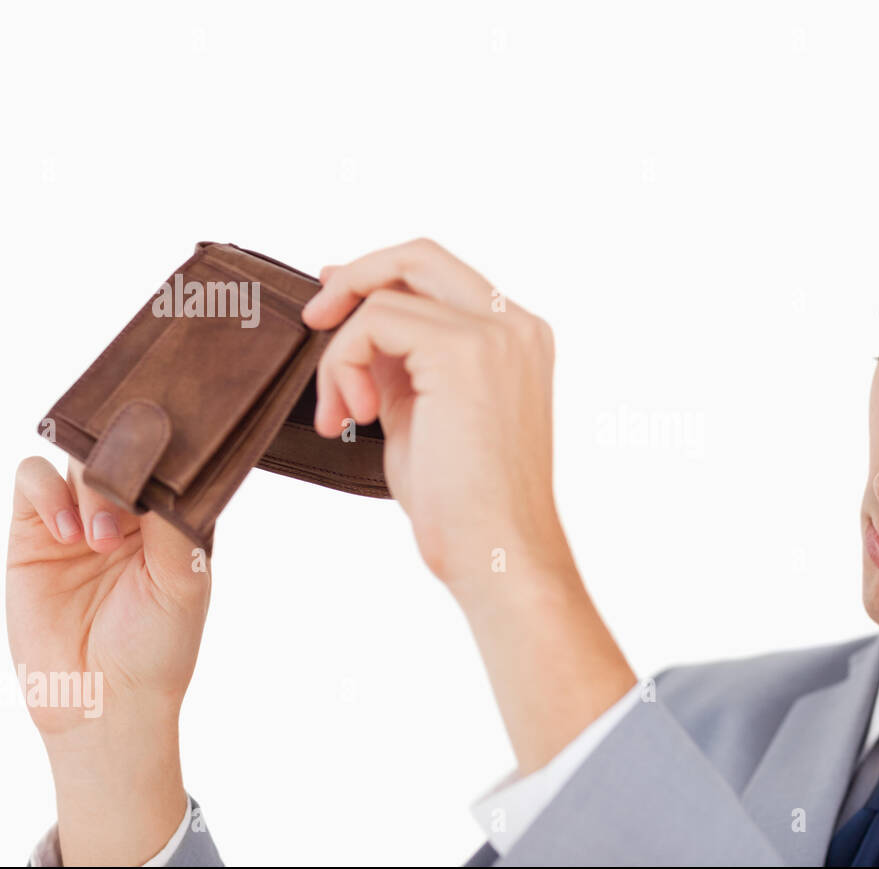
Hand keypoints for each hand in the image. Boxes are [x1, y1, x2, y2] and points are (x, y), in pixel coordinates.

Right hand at [6, 456, 209, 863]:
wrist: (102, 700)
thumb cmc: (156, 648)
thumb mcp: (183, 582)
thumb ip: (176, 523)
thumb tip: (170, 468)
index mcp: (172, 518)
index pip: (169, 459)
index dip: (167, 445)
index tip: (167, 438)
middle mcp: (127, 512)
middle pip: (120, 449)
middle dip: (123, 461)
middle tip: (128, 501)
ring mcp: (79, 519)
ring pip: (77, 458)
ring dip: (89, 485)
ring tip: (98, 539)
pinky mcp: (34, 535)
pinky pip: (32, 482)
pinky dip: (48, 493)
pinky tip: (68, 533)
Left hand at [303, 239, 634, 773]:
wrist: (497, 554)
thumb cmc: (463, 505)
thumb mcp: (422, 414)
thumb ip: (397, 362)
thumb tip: (349, 318)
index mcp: (516, 338)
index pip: (439, 275)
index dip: (376, 278)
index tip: (329, 308)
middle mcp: (515, 325)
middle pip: (419, 254)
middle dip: (352, 279)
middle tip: (312, 322)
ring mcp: (495, 334)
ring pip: (386, 292)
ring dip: (340, 351)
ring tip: (340, 413)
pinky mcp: (465, 351)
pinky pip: (375, 323)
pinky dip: (344, 364)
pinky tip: (354, 416)